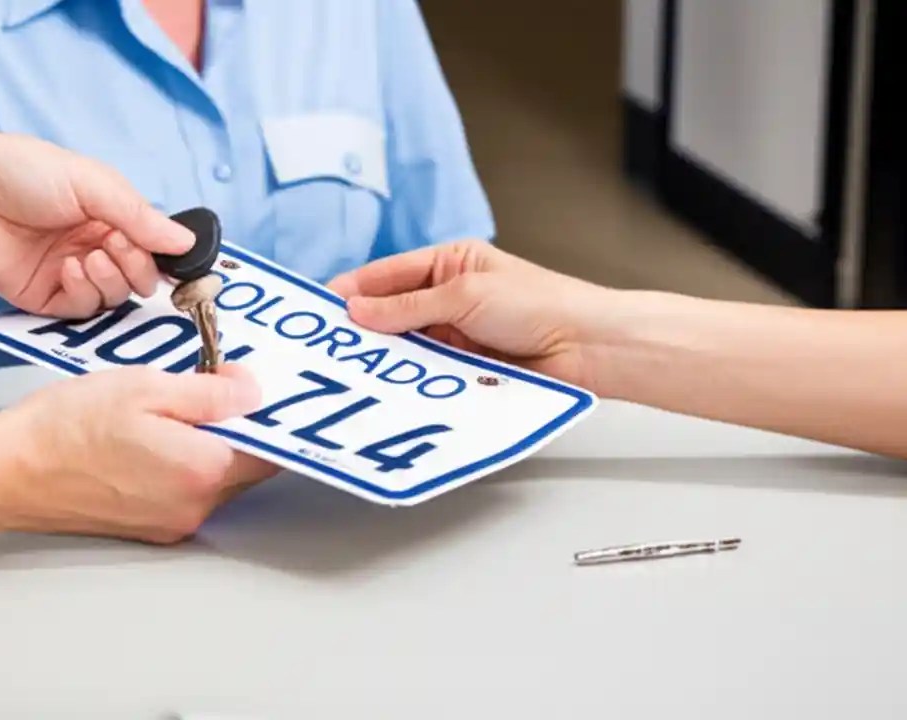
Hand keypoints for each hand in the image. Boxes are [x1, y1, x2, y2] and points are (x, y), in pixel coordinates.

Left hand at [0, 131, 194, 317]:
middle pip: (137, 275)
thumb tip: (185, 242)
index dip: (162, 253)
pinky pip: (82, 310)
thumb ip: (141, 216)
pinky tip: (69, 268)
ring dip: (110, 279)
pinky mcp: (45, 297)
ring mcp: (69, 272)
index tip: (172, 258)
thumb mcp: (93, 182)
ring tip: (90, 257)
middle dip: (137, 267)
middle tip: (120, 249)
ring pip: (113, 296)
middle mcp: (92, 243)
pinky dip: (83, 292)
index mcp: (106, 211)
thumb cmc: (18, 172)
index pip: (151, 243)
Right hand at [0, 365, 268, 543]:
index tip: (256, 387)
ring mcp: (172, 522)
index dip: (269, 414)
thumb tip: (253, 391)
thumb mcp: (146, 387)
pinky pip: (187, 490)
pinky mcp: (149, 526)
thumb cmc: (67, 427)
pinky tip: (153, 435)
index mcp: (202, 472)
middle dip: (238, 426)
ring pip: (217, 478)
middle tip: (212, 386)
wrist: (9, 471)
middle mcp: (194, 507)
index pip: (270, 448)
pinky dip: (184, 463)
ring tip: (172, 409)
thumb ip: (211, 393)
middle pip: (246, 465)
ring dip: (210, 444)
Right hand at [327, 242, 622, 390]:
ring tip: (351, 367)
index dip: (355, 287)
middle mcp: (449, 297)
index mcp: (450, 263)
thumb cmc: (540, 305)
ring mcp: (456, 335)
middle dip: (363, 325)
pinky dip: (408, 378)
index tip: (320, 305)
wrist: (586, 347)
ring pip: (406, 345)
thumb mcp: (465, 294)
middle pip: (392, 311)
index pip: (389, 273)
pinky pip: (425, 373)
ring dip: (385, 355)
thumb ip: (408, 306)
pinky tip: (388, 385)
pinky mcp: (464, 369)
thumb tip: (358, 309)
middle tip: (327, 343)